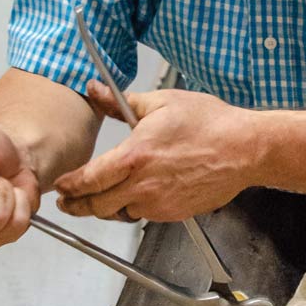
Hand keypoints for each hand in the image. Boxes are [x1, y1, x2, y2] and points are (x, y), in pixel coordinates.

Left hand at [54, 83, 259, 221]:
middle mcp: (143, 185)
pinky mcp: (175, 213)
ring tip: (102, 197)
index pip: (88, 180)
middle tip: (68, 202)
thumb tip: (95, 90)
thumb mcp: (162, 102)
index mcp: (134, 156)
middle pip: (97, 206)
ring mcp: (159, 203)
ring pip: (120, 213)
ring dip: (107, 207)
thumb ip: (121, 101)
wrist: (244, 148)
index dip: (69, 186)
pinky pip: (145, 215)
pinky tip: (139, 194)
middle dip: (78, 205)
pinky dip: (135, 208)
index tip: (61, 186)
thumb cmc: (209, 122)